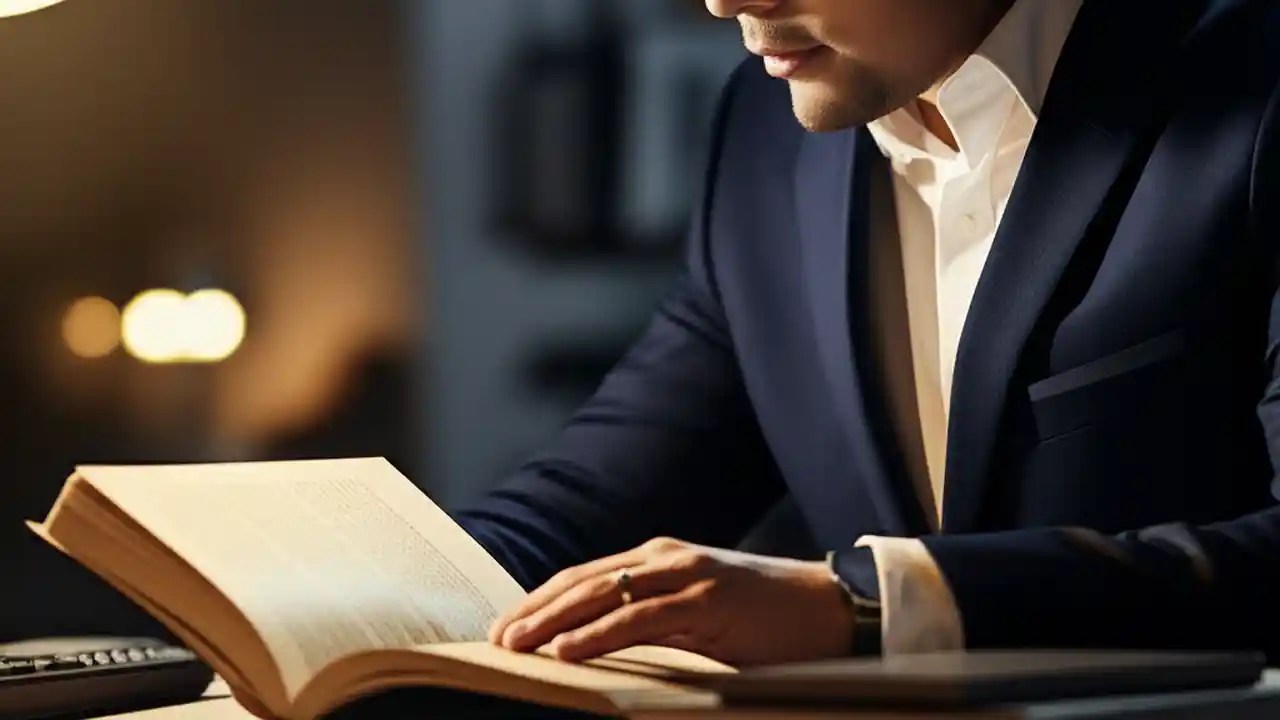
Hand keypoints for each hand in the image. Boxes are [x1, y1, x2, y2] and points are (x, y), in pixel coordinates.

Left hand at [488, 537, 854, 664]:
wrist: (828, 605)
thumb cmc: (762, 614)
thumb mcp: (697, 609)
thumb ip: (653, 616)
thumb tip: (599, 644)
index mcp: (658, 558)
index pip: (584, 576)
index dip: (540, 600)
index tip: (505, 625)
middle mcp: (664, 558)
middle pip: (582, 581)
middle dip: (533, 610)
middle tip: (494, 638)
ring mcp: (685, 575)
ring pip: (602, 595)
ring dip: (552, 622)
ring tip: (516, 645)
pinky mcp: (706, 601)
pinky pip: (640, 619)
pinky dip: (599, 634)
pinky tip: (568, 650)